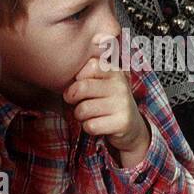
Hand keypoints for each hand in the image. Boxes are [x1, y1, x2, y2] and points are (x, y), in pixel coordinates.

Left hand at [64, 49, 149, 165]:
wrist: (131, 126)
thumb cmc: (107, 102)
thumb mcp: (100, 84)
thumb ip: (85, 75)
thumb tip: (62, 76)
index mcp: (114, 71)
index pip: (87, 66)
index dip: (76, 79)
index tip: (79, 86)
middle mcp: (120, 85)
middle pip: (81, 88)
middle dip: (72, 98)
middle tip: (75, 102)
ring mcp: (122, 104)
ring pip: (83, 109)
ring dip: (79, 115)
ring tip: (88, 114)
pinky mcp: (122, 122)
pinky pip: (90, 125)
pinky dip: (88, 127)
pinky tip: (97, 124)